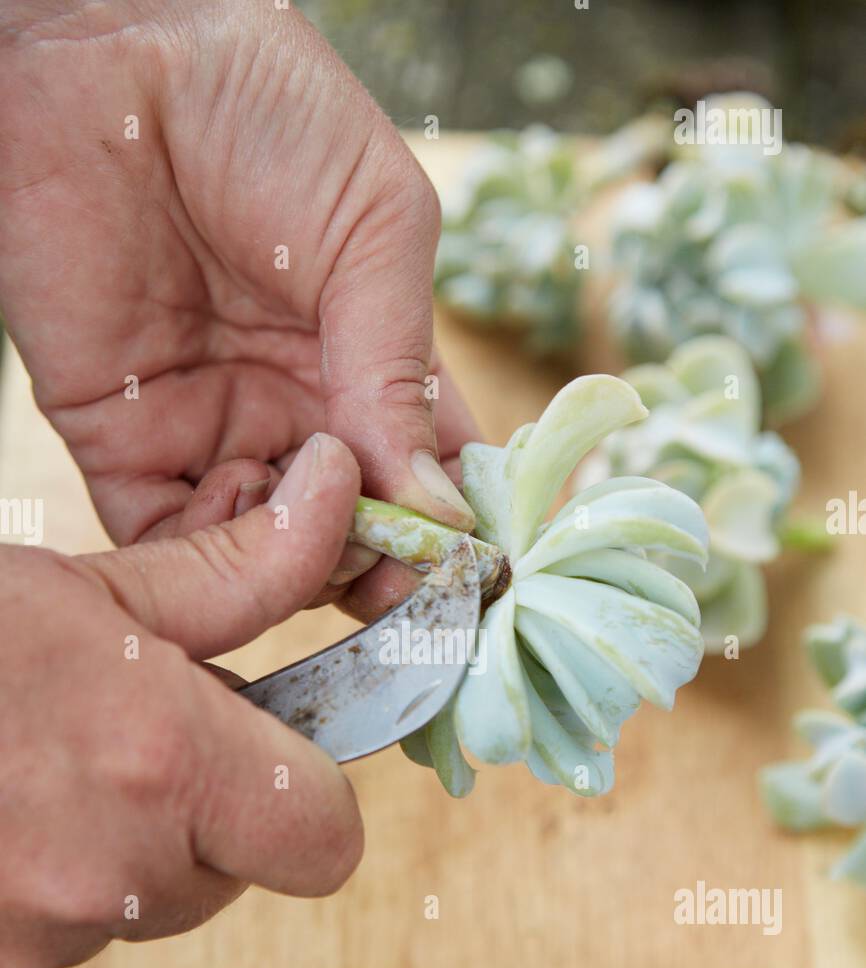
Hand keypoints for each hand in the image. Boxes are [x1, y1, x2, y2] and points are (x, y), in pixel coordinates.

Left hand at [0, 0, 476, 619]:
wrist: (113, 55)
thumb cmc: (267, 111)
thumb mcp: (376, 228)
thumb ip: (401, 368)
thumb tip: (441, 505)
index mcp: (369, 363)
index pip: (429, 474)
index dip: (459, 527)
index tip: (485, 568)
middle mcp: (296, 411)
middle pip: (356, 531)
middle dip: (388, 565)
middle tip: (411, 574)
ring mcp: (214, 428)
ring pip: (270, 552)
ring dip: (307, 563)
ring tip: (331, 524)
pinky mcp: (125, 438)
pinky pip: (174, 537)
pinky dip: (215, 553)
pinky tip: (252, 506)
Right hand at [0, 433, 363, 967]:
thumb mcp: (82, 587)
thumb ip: (231, 575)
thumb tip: (332, 500)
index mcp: (164, 764)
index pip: (326, 839)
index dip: (308, 794)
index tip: (267, 752)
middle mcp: (116, 874)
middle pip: (234, 873)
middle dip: (203, 814)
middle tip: (122, 739)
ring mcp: (40, 942)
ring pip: (142, 908)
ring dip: (117, 850)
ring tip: (31, 769)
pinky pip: (58, 940)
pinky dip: (39, 889)